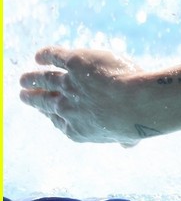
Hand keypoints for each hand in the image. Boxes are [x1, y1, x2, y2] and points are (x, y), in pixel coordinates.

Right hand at [19, 47, 146, 145]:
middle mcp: (67, 108)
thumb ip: (126, 139)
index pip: (56, 120)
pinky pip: (54, 57)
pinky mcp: (75, 62)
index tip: (46, 110)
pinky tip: (40, 55)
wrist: (137, 104)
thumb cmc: (137, 122)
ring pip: (43, 80)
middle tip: (24, 95)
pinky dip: (45, 55)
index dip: (49, 114)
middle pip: (43, 101)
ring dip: (32, 79)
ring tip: (25, 79)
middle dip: (32, 98)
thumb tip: (129, 145)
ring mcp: (68, 84)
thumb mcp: (129, 135)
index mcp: (76, 129)